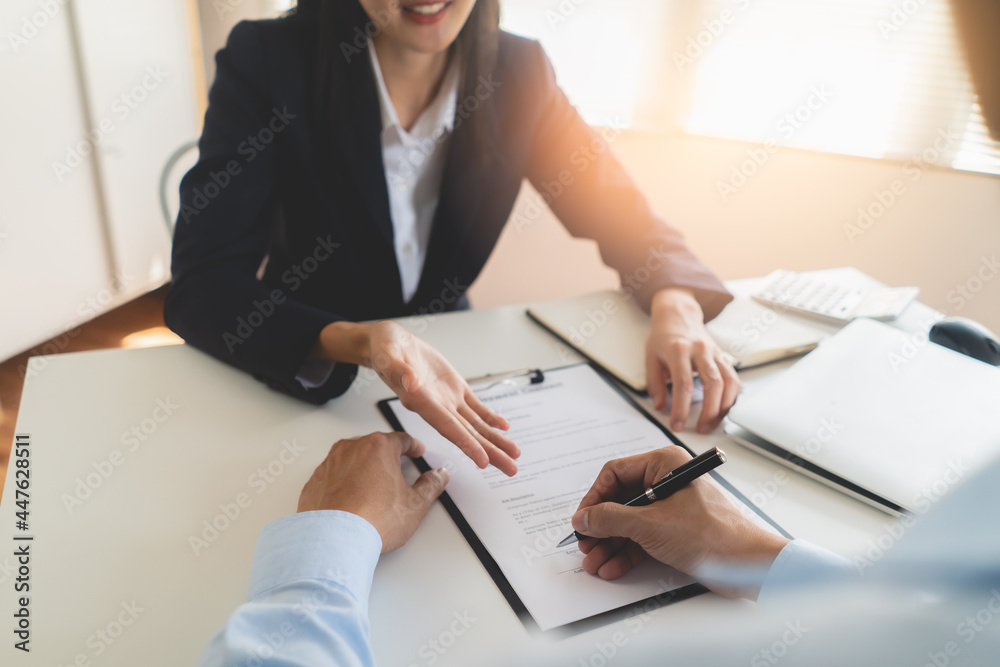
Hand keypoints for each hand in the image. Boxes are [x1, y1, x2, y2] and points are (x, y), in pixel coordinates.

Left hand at [297, 432, 448, 552]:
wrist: (334, 541)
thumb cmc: (371, 520)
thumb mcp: (415, 504)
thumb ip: (431, 486)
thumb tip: (438, 477)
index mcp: (378, 447)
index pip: (401, 439)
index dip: (412, 446)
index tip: (416, 451)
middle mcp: (351, 449)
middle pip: (374, 446)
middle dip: (387, 457)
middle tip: (397, 471)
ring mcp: (329, 464)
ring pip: (351, 459)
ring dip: (363, 469)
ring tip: (373, 490)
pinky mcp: (314, 482)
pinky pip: (333, 476)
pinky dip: (343, 483)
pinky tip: (352, 500)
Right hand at [314, 320, 520, 475]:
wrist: (390, 344)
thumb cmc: (385, 350)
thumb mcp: (387, 355)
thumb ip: (398, 370)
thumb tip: (410, 382)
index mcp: (421, 402)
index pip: (447, 427)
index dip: (466, 444)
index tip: (483, 461)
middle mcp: (436, 407)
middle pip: (467, 434)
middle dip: (490, 452)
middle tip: (511, 468)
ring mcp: (447, 399)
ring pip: (475, 424)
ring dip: (494, 440)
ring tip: (514, 453)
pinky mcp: (454, 388)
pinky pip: (475, 407)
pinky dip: (490, 417)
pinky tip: (503, 427)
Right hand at [570, 446, 788, 598]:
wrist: (748, 563)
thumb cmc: (712, 534)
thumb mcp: (650, 524)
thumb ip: (611, 519)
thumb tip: (584, 518)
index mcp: (664, 464)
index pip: (615, 473)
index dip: (594, 498)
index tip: (582, 519)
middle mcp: (667, 481)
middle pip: (620, 500)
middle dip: (601, 526)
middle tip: (585, 545)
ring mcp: (672, 507)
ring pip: (630, 522)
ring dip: (610, 543)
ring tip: (595, 563)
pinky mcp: (677, 530)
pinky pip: (643, 537)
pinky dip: (627, 552)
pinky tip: (613, 567)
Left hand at [646, 288, 740, 432]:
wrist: (678, 316)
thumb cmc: (663, 338)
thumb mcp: (650, 358)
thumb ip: (655, 383)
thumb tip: (661, 406)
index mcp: (678, 350)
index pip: (683, 384)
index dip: (681, 408)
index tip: (677, 424)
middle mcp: (700, 350)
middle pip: (713, 384)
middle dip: (709, 411)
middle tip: (700, 429)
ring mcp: (715, 353)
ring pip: (729, 382)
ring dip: (723, 407)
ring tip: (712, 423)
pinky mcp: (724, 357)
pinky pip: (734, 379)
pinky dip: (732, 397)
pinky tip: (723, 409)